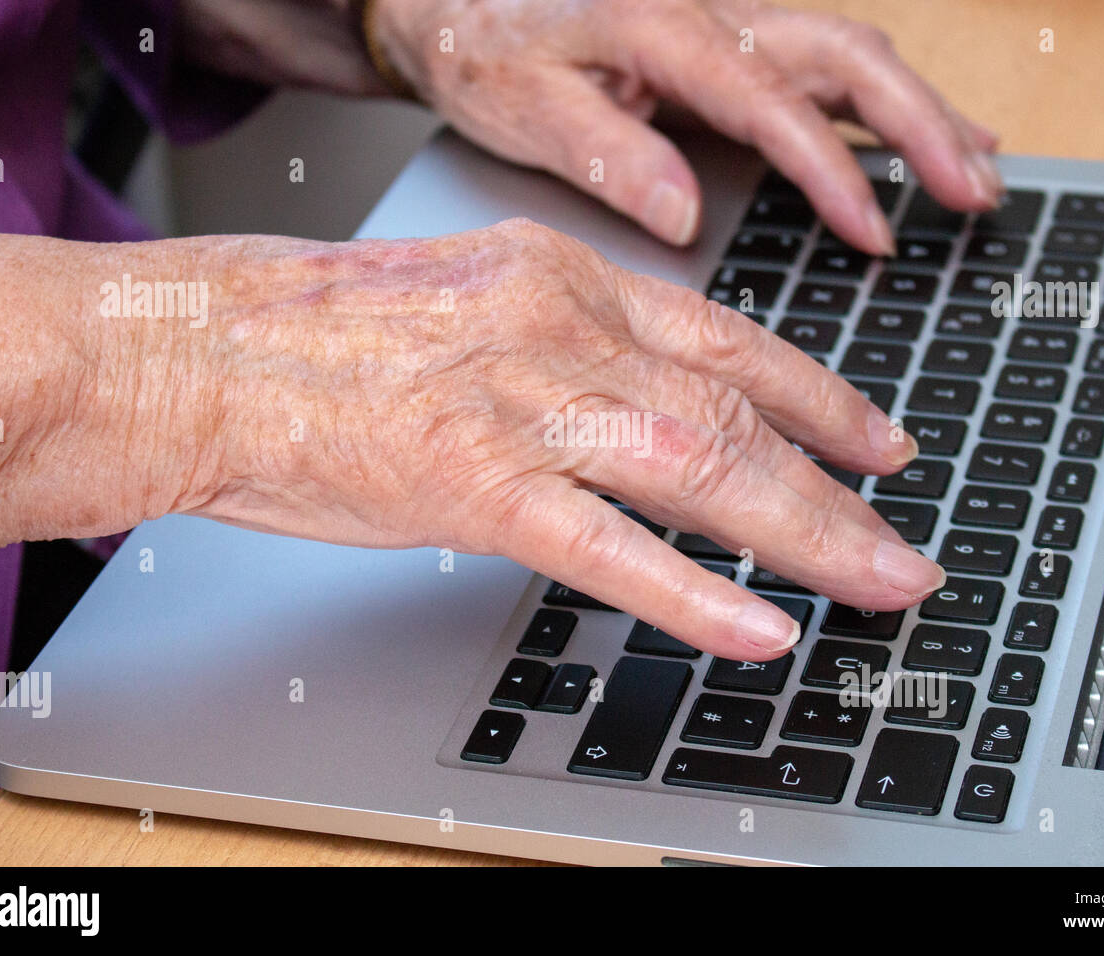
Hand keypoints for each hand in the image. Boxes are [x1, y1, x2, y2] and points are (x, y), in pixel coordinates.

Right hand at [185, 221, 943, 659]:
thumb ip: (557, 344)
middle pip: (736, 411)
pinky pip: (606, 548)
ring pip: (698, 470)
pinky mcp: (472, 482)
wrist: (200, 344)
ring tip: (878, 583)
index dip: (818, 394)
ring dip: (804, 536)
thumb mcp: (465, 301)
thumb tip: (624, 394)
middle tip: (903, 538)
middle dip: (839, 483)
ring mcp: (521, 405)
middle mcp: (559, 328)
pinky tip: (759, 629)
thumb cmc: (314, 333)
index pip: (727, 336)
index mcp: (561, 278)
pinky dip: (694, 594)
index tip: (877, 437)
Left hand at [365, 0, 1001, 248]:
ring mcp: (730, 20)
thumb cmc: (487, 49)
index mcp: (664, 30)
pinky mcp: (731, 38)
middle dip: (923, 124)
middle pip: (847, 55)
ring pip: (852, 52)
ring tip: (982, 170)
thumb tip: (682, 212)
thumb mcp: (525, 108)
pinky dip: (886, 99)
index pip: (774, 104)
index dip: (834, 170)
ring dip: (923, 110)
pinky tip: (927, 131)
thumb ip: (606, 154)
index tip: (877, 232)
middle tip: (978, 192)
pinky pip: (828, 61)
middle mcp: (714, 14)